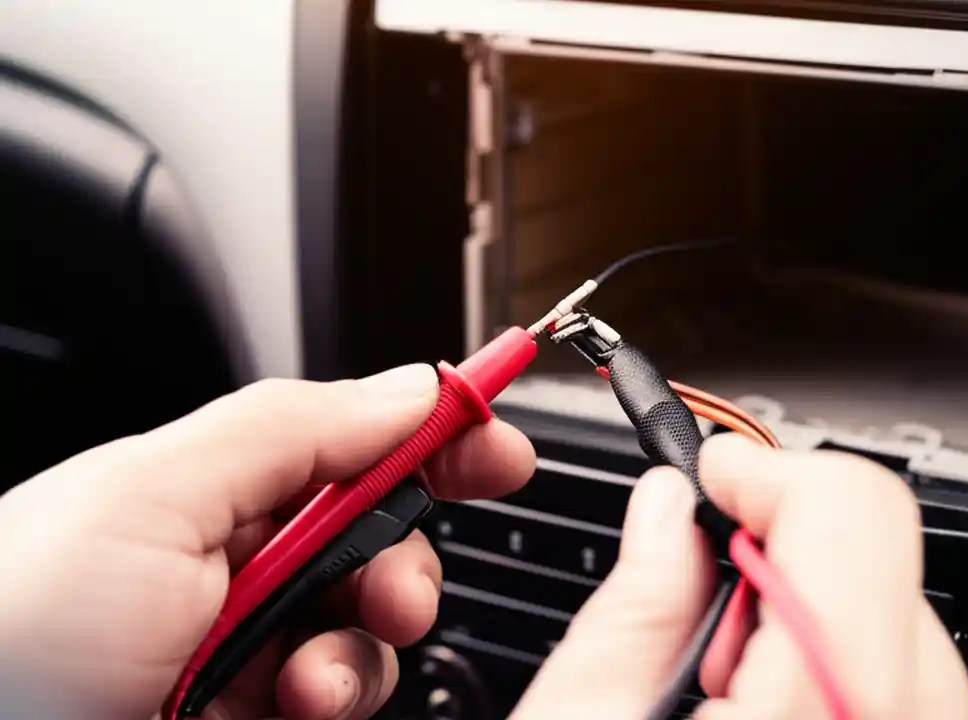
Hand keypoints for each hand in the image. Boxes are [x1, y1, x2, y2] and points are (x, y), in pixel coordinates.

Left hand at [0, 365, 534, 719]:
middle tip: (393, 588)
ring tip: (309, 676)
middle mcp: (235, 562)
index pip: (351, 437)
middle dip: (405, 558)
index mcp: (208, 485)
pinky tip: (293, 708)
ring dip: (363, 645)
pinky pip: (346, 695)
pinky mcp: (259, 717)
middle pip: (378, 534)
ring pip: (370, 625)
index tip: (497, 444)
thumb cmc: (10, 630)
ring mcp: (248, 647)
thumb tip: (411, 386)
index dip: (433, 434)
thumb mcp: (149, 496)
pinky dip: (339, 699)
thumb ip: (291, 427)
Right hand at [510, 433, 967, 718]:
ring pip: (902, 615)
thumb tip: (671, 506)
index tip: (711, 476)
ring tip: (724, 686)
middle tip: (697, 592)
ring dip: (810, 608)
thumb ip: (638, 599)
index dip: (766, 470)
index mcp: (825, 712)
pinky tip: (769, 711)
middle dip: (783, 542)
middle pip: (884, 556)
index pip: (851, 514)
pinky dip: (841, 661)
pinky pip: (910, 676)